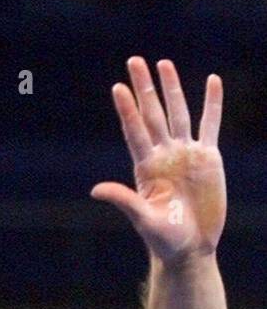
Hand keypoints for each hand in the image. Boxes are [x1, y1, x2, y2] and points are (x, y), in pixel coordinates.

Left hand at [91, 56, 225, 265]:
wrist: (191, 248)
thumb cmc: (164, 238)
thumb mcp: (142, 219)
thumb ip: (123, 200)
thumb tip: (95, 190)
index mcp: (146, 167)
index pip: (135, 131)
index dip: (127, 110)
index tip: (118, 88)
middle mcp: (164, 154)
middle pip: (153, 113)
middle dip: (144, 87)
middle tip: (134, 60)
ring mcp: (186, 153)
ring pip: (179, 113)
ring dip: (172, 88)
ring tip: (163, 63)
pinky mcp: (208, 158)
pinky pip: (210, 124)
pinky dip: (212, 103)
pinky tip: (212, 81)